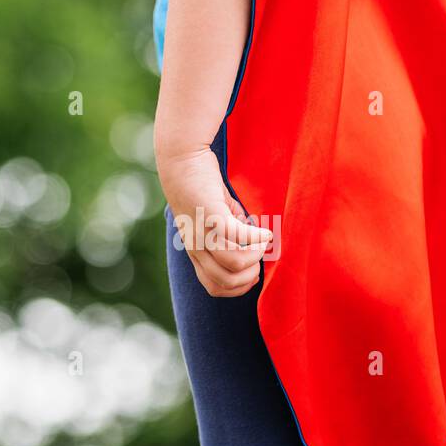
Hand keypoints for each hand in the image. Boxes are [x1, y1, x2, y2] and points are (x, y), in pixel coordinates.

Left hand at [158, 147, 272, 297]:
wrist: (180, 157)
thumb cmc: (200, 186)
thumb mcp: (215, 216)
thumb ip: (232, 233)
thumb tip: (257, 243)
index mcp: (196, 250)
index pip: (214, 287)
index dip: (239, 288)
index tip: (254, 273)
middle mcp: (196, 245)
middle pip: (224, 281)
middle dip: (250, 276)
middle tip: (261, 256)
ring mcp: (201, 231)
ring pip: (233, 263)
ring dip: (255, 256)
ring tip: (263, 242)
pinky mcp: (210, 213)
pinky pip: (237, 236)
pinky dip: (256, 237)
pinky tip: (265, 230)